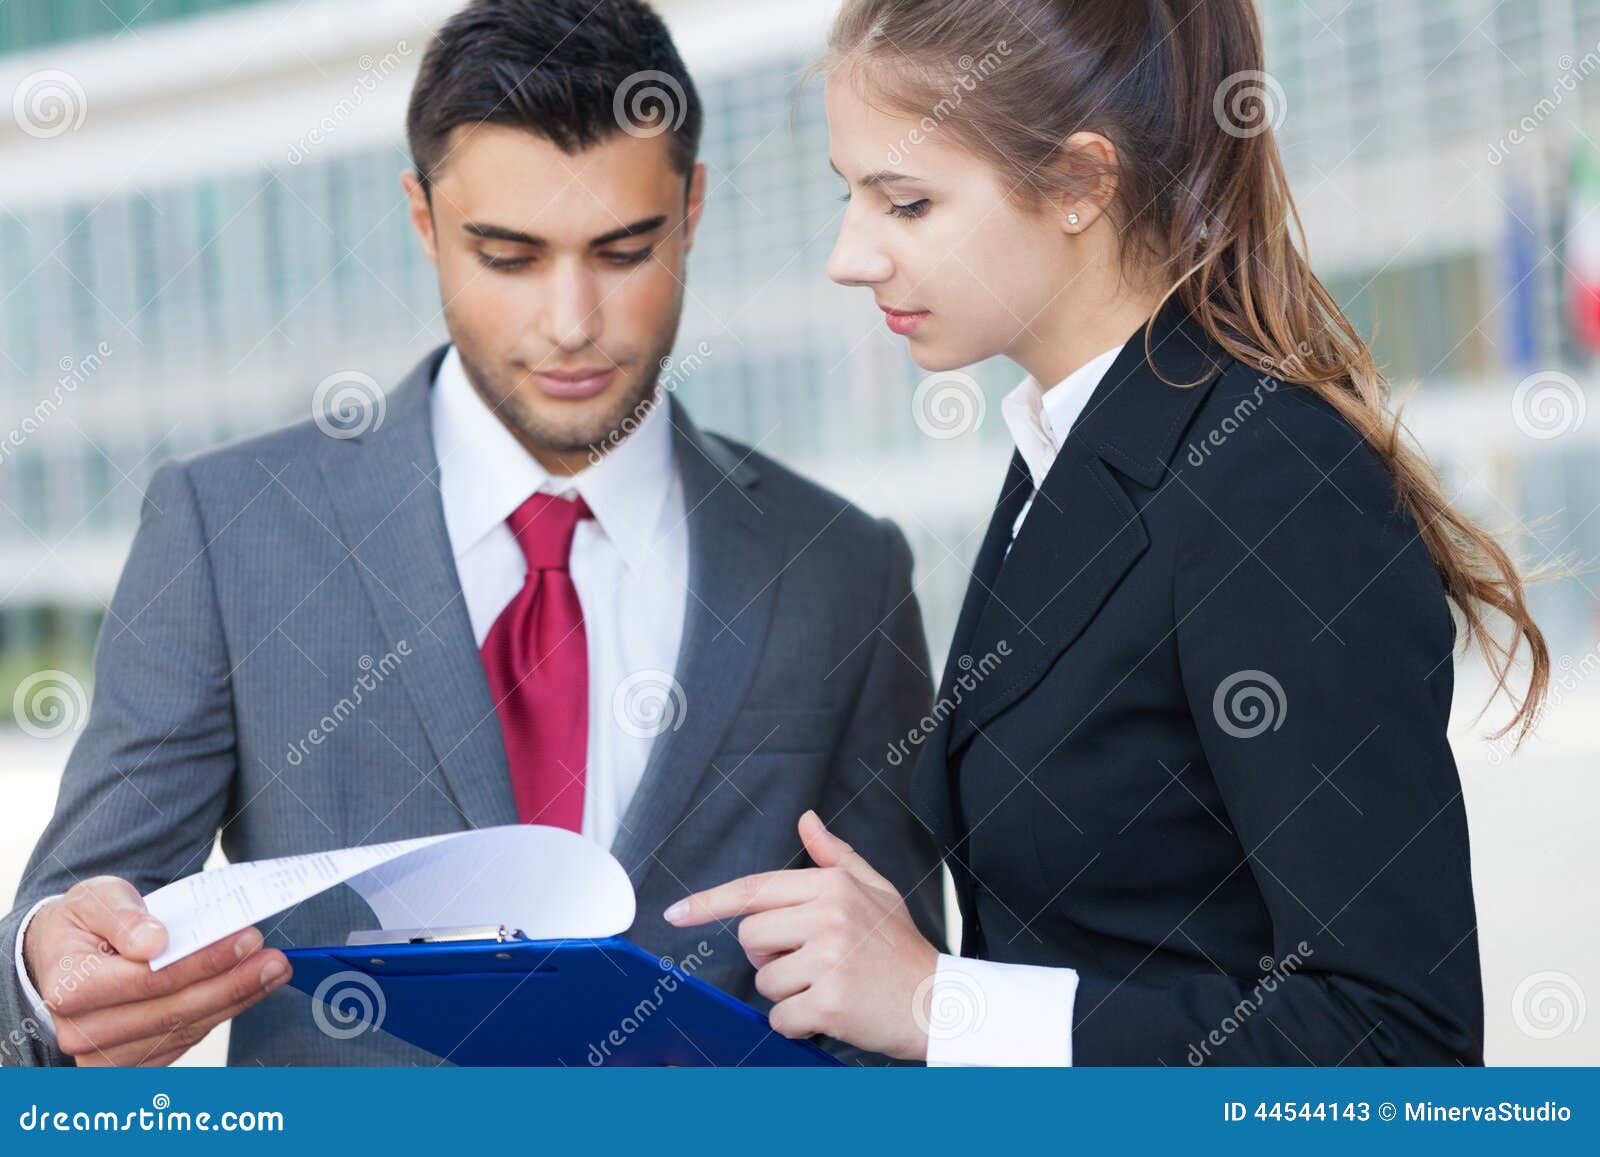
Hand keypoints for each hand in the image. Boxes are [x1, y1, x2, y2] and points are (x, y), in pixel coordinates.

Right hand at [22, 876, 289, 1065]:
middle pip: (172, 1012)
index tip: (248, 939)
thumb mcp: (95, 900)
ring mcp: (104, 1054)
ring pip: (184, 1030)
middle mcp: (82, 1030)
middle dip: (232, 984)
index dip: (204, 962)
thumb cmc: (83, 923)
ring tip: (273, 970)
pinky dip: (220, 1014)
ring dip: (236, 1000)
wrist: (66, 954)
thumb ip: (123, 917)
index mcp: (70, 986)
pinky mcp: (129, 1063)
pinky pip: (184, 1041)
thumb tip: (155, 942)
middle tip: (275, 960)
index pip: (150, 980)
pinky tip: (248, 990)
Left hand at [663, 810, 938, 1059]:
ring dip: (786, 993)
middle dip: (769, 956)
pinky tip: (829, 1014)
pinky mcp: (829, 1002)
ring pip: (764, 981)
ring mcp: (829, 959)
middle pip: (751, 938)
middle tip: (810, 962)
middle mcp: (829, 916)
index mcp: (833, 886)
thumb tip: (807, 821)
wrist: (938, 1001)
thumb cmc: (901, 948)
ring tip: (828, 986)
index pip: (755, 889)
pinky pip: (780, 1018)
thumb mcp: (875, 889)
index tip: (677, 914)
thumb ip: (835, 856)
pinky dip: (797, 1025)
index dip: (710, 902)